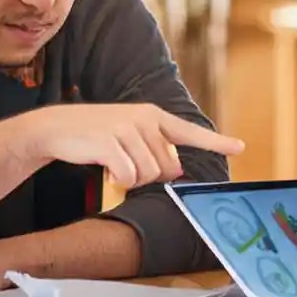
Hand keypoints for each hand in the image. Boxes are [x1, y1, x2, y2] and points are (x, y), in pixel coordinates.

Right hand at [29, 104, 243, 188]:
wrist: (57, 128)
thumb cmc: (97, 136)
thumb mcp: (129, 135)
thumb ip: (155, 150)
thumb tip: (176, 173)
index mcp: (153, 116)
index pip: (189, 132)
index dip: (216, 142)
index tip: (240, 148)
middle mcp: (144, 119)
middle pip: (167, 168)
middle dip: (149, 176)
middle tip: (127, 165)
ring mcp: (127, 129)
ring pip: (149, 175)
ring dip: (132, 179)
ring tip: (115, 164)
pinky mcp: (109, 142)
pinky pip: (128, 177)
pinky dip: (118, 181)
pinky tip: (105, 168)